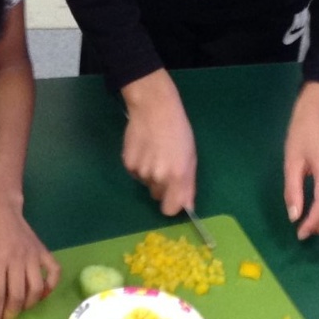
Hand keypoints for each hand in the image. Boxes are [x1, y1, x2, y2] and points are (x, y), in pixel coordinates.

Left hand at [0, 196, 60, 318]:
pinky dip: (51, 285)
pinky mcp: (43, 251)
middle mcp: (17, 259)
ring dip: (29, 304)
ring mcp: (33, 255)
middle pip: (19, 295)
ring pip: (37, 288)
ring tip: (20, 307)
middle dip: (12, 313)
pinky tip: (42, 293)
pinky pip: (54, 271)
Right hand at [120, 71, 196, 215]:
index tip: (173, 196)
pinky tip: (143, 149)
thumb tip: (187, 206)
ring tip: (155, 152)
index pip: (170, 210)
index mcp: (177, 176)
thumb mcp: (191, 158)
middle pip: (157, 195)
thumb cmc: (178, 131)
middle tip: (165, 164)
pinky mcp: (128, 164)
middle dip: (162, 186)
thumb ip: (188, 185)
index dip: (172, 205)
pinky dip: (139, 165)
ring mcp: (141, 171)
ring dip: (150, 173)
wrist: (154, 108)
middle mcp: (158, 178)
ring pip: (146, 183)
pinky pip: (135, 173)